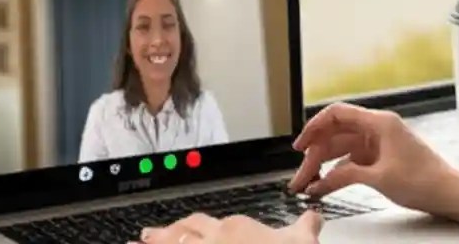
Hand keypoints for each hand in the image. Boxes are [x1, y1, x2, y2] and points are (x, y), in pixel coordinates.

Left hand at [136, 210, 321, 243]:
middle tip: (144, 235)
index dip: (191, 227)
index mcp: (237, 229)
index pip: (206, 224)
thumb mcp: (304, 242)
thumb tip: (313, 217)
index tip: (184, 230)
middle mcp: (214, 241)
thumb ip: (306, 227)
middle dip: (163, 235)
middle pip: (181, 235)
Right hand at [288, 102, 456, 213]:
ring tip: (307, 185)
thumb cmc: (424, 179)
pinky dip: (337, 173)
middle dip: (314, 156)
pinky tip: (325, 186)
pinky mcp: (379, 158)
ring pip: (341, 150)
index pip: (337, 114)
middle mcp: (376, 129)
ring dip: (323, 167)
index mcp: (379, 123)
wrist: (448, 192)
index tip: (299, 145)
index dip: (314, 127)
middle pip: (335, 135)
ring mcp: (377, 144)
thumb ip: (346, 175)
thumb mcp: (380, 178)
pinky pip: (351, 162)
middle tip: (299, 178)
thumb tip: (320, 182)